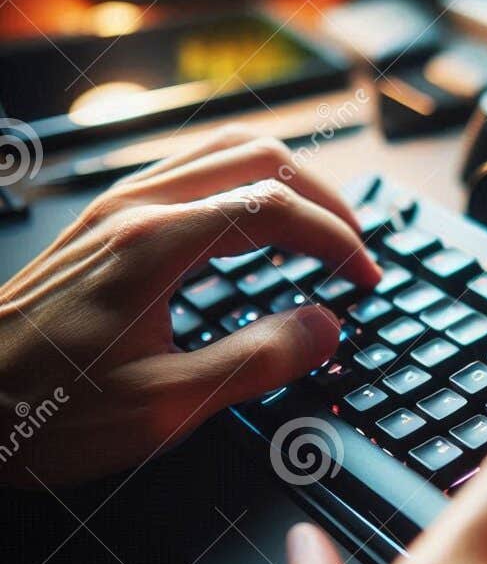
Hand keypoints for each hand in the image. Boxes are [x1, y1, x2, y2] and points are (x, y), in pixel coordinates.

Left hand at [0, 126, 378, 485]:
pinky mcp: (105, 220)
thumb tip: (324, 328)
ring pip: (225, 150)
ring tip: (320, 232)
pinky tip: (254, 228)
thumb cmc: (46, 413)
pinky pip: (192, 170)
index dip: (336, 240)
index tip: (364, 279)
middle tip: (356, 252)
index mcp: (155, 245)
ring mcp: (117, 206)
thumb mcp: (162, 409)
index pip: (276, 207)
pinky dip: (245, 184)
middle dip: (325, 199)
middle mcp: (136, 207)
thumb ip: (254, 363)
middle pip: (260, 156)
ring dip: (288, 181)